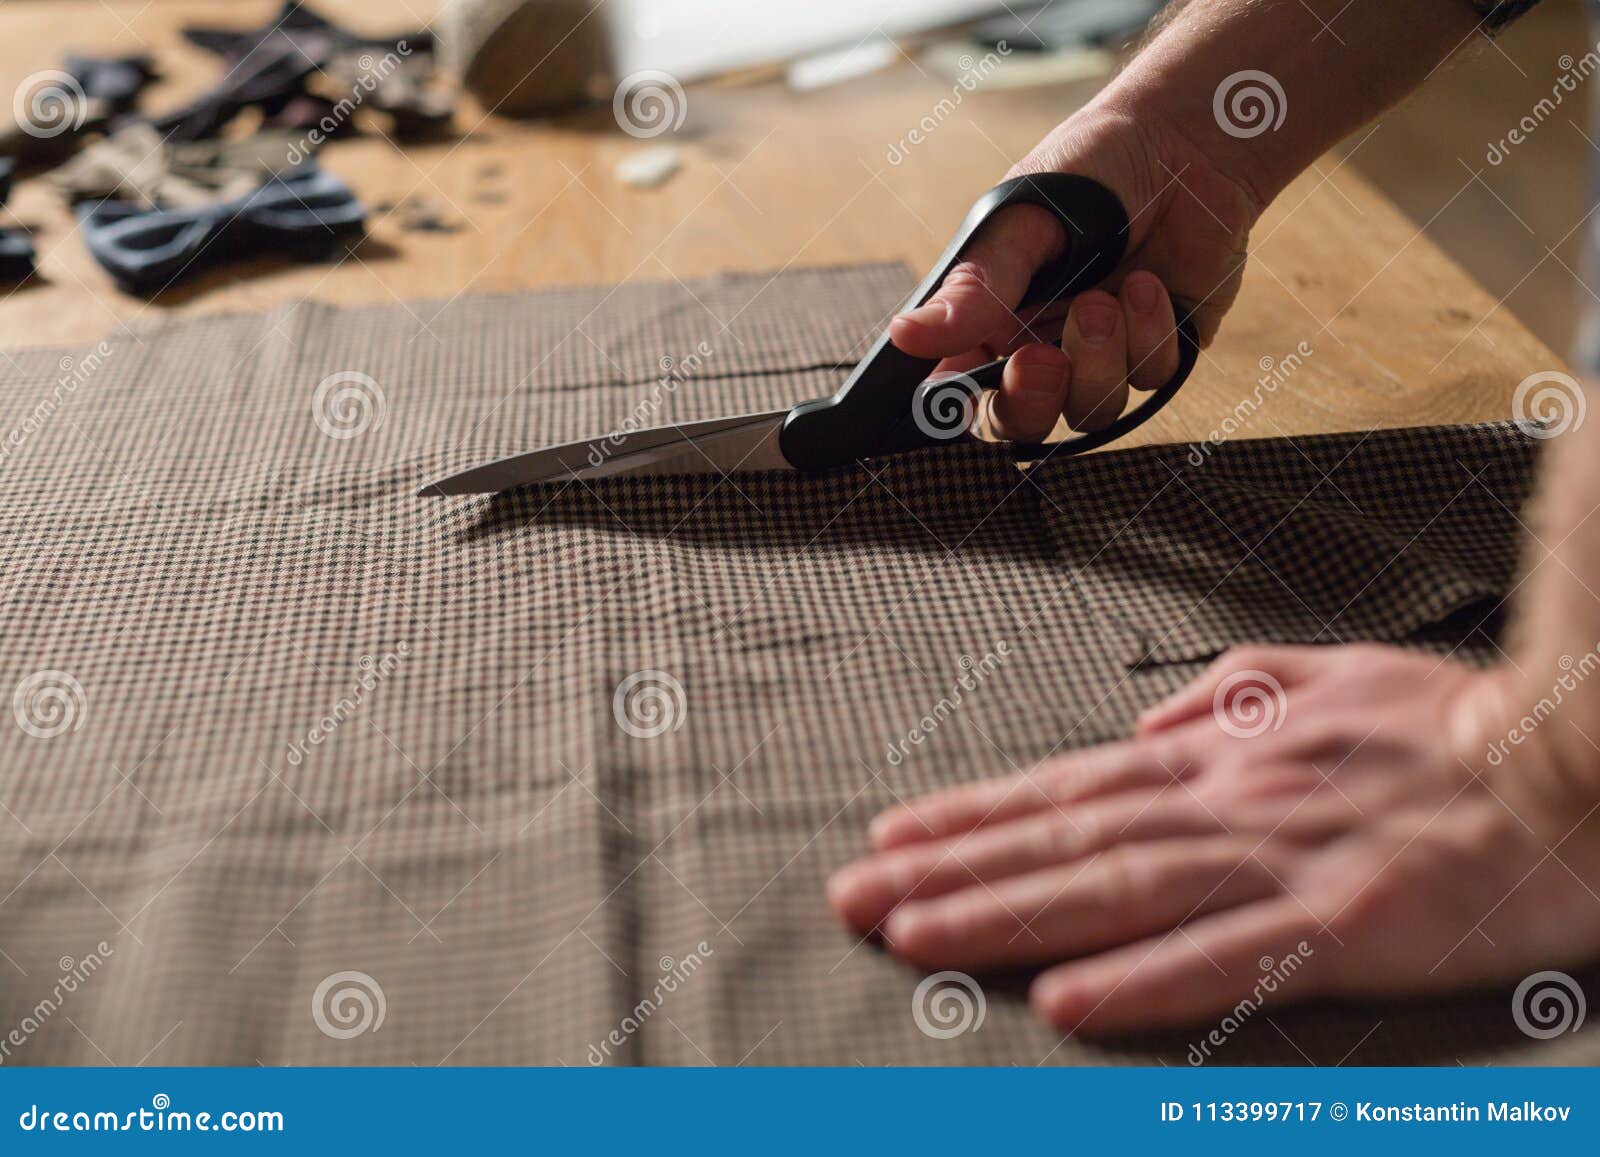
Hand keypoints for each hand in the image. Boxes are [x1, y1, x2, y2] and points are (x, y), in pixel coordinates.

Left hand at [828, 644, 1599, 1034]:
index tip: (894, 836)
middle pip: (1064, 838)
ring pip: (1114, 888)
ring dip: (1005, 914)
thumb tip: (1147, 721)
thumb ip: (1230, 692)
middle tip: (855, 895)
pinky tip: (1064, 999)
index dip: (974, 814)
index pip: (1069, 786)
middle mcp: (1231, 802)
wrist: (1575, 762)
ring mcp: (1283, 861)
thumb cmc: (1453, 726)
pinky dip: (1139, 978)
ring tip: (912, 933)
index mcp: (1224, 753)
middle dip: (951, 869)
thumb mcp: (1328, 674)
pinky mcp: (1346, 921)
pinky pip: (1225, 957)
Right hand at [891, 102, 1260, 443]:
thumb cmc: (1092, 168)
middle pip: (1021, 422)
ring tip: (1106, 296)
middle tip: (1042, 361)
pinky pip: (1150, 377)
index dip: (952, 410)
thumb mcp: (1021, 220)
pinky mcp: (1162, 348)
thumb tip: (905, 336)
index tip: (959, 398)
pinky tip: (1147, 284)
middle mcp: (1043, 344)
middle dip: (1031, 401)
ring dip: (1098, 360)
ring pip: (1091, 410)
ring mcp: (1104, 353)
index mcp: (992, 318)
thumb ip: (974, 287)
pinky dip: (1150, 334)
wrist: (1187, 137)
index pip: (957, 388)